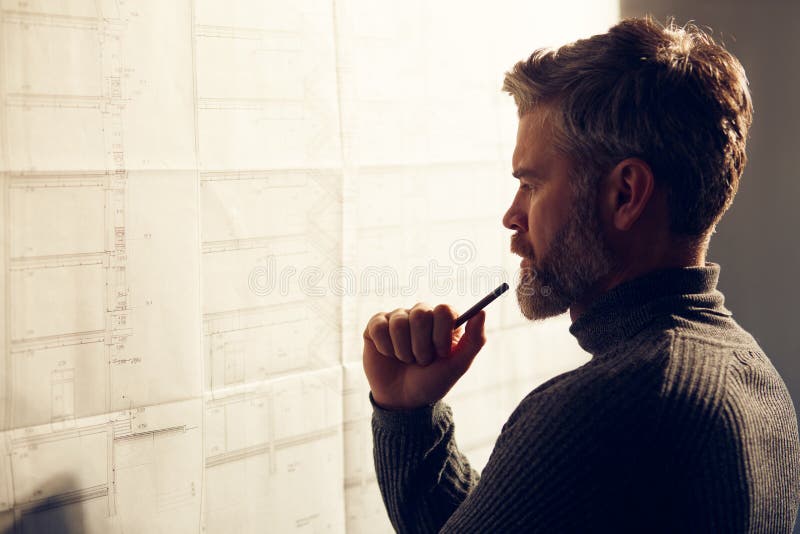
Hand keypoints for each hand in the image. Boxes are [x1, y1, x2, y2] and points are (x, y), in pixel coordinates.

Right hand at [362, 302, 486, 409]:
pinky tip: (389, 355)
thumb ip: (475, 340)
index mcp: (442, 320)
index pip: (444, 310)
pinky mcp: (376, 327)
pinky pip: (378, 326)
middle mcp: (420, 314)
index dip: (441, 334)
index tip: (441, 354)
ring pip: (398, 322)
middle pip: (420, 314)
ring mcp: (397, 319)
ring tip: (406, 360)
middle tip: (422, 361)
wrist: (403, 400)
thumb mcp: (458, 366)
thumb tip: (482, 311)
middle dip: (421, 346)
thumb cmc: (432, 382)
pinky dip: (385, 347)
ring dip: (403, 350)